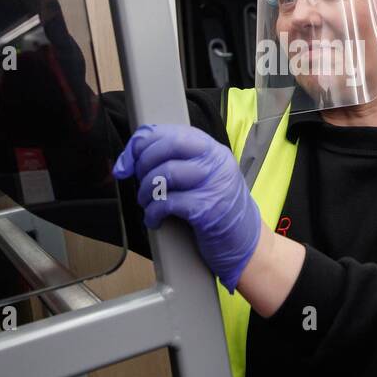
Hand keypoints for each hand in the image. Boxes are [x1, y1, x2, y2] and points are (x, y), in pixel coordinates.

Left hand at [112, 124, 262, 292]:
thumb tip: (132, 157)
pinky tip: (155, 219)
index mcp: (212, 150)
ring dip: (146, 192)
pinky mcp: (208, 209)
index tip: (127, 161)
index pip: (171, 132)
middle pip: (168, 146)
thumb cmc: (220, 212)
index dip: (142, 143)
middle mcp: (216, 162)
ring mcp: (214, 184)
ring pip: (165, 174)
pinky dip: (153, 212)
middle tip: (140, 183)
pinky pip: (168, 203)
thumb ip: (177, 163)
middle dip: (142, 165)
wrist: (248, 244)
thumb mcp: (204, 178)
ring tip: (147, 203)